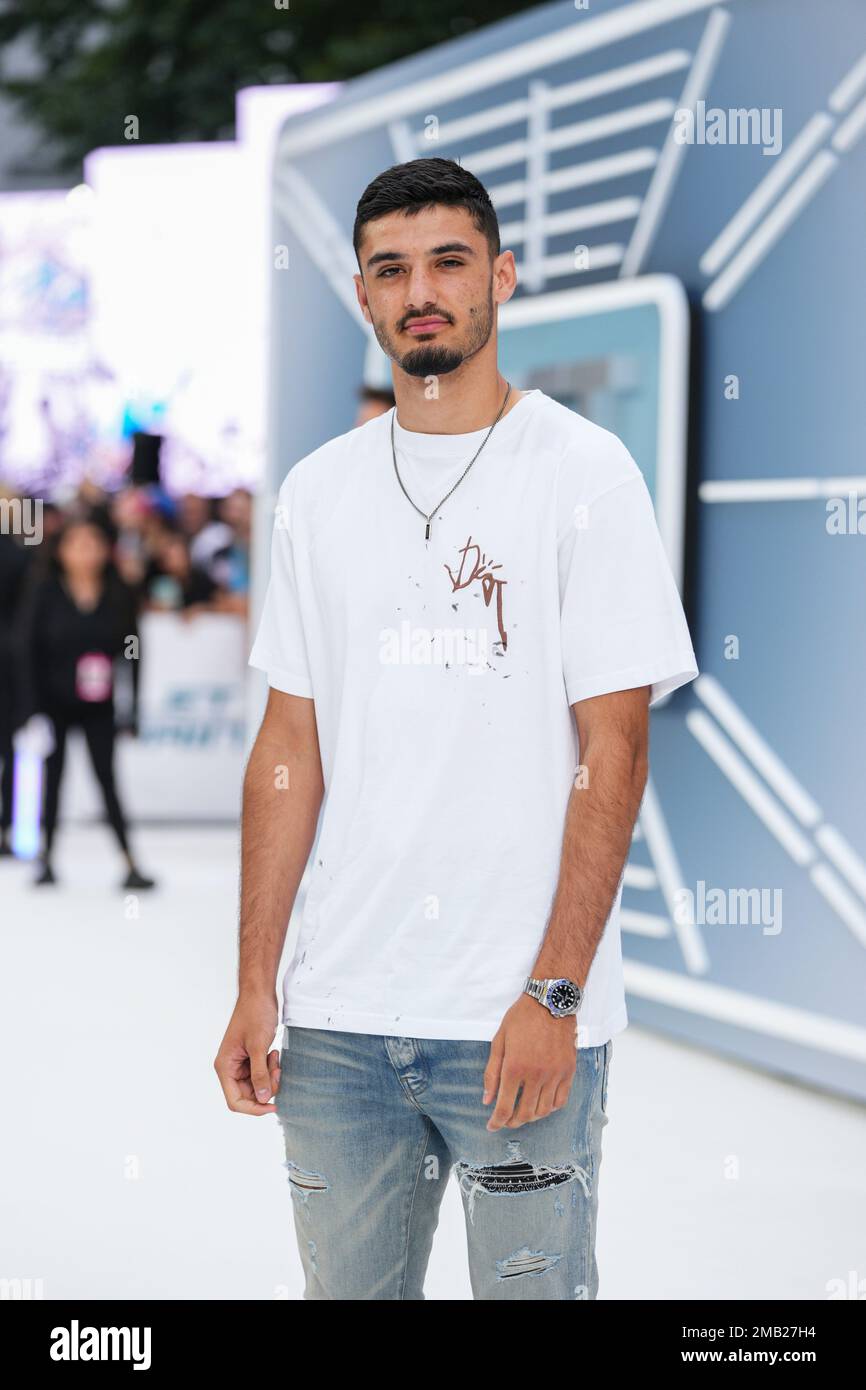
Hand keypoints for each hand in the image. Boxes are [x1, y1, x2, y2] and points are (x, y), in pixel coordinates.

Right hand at [214, 992, 280, 1115]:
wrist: (259, 994)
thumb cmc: (255, 1015)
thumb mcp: (258, 1046)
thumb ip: (260, 1074)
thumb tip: (264, 1099)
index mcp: (225, 1067)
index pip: (235, 1101)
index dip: (254, 1108)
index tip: (273, 1106)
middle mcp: (230, 1068)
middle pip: (248, 1095)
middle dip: (266, 1087)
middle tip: (277, 1070)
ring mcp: (241, 1063)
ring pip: (257, 1085)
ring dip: (270, 1076)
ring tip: (275, 1057)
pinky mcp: (251, 1057)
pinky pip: (261, 1073)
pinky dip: (270, 1068)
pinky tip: (274, 1053)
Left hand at [483, 994, 576, 1130]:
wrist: (550, 1002)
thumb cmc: (521, 1019)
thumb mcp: (499, 1041)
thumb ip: (492, 1073)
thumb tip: (487, 1100)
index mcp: (514, 1068)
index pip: (505, 1107)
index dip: (497, 1122)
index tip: (492, 1127)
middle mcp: (536, 1075)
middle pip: (525, 1113)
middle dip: (512, 1122)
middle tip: (506, 1120)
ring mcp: (555, 1074)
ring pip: (544, 1110)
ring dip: (531, 1117)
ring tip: (523, 1113)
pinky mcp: (568, 1071)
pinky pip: (560, 1100)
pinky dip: (550, 1108)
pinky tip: (542, 1104)